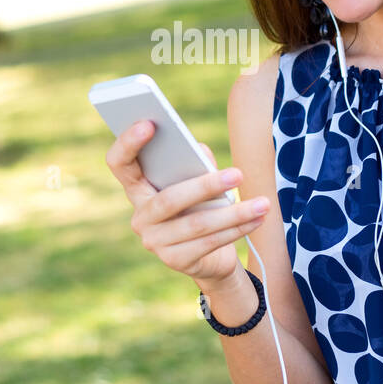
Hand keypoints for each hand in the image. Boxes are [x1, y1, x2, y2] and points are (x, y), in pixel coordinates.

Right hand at [104, 121, 269, 284]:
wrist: (209, 256)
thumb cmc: (201, 207)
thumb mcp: (197, 181)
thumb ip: (195, 163)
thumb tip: (198, 151)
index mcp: (138, 189)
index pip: (120, 163)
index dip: (128, 142)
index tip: (150, 123)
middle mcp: (140, 217)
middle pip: (169, 199)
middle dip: (206, 186)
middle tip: (238, 174)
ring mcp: (154, 242)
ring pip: (197, 224)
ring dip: (235, 213)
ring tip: (262, 203)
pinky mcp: (175, 261)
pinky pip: (209, 242)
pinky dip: (238, 229)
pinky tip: (257, 219)